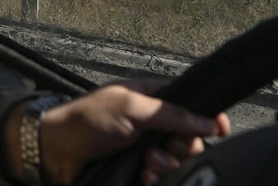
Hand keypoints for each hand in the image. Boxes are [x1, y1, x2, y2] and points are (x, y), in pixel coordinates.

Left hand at [37, 79, 229, 185]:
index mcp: (154, 99)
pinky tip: (142, 176)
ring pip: (178, 161)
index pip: (193, 105)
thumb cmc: (89, 119)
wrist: (57, 150)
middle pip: (191, 138)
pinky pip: (163, 178)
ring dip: (166, 165)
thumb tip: (208, 122)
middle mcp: (154, 124)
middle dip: (182, 147)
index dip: (209, 117)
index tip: (220, 130)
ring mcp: (147, 148)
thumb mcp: (131, 107)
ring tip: (146, 164)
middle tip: (162, 149)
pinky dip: (156, 179)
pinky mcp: (139, 170)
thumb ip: (171, 113)